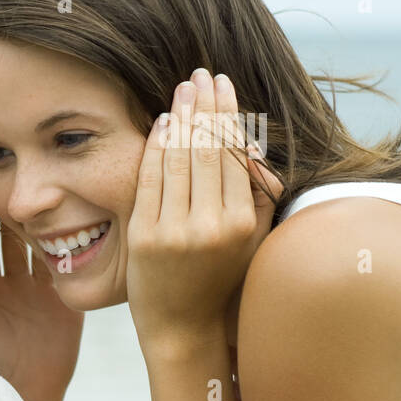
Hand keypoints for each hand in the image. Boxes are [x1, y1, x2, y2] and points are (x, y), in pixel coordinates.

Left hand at [0, 207, 83, 400]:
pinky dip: (70, 252)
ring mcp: (44, 294)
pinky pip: (70, 271)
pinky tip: (70, 227)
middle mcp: (17, 287)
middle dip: (14, 215)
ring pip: (44, 250)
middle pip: (16, 241)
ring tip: (41, 199)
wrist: (22, 398)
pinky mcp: (69, 304)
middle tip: (10, 184)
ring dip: (43, 227)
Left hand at [126, 68, 283, 355]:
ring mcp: (172, 231)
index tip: (224, 85)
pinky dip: (155, 147)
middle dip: (204, 107)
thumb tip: (253, 147)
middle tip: (200, 75)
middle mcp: (208, 225)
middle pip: (207, 150)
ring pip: (178, 160)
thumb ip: (257, 196)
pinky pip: (149, 180)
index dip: (228, 116)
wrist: (181, 325)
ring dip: (181, 118)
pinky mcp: (143, 236)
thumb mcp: (250, 239)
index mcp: (240, 223)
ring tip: (183, 89)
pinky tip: (162, 122)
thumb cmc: (219, 278)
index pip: (234, 155)